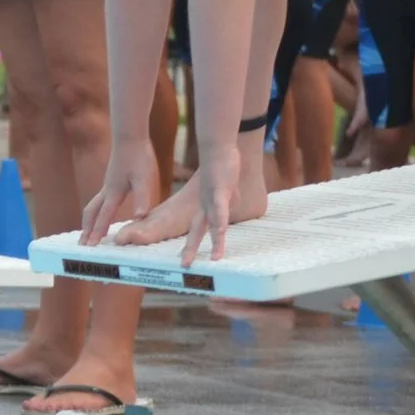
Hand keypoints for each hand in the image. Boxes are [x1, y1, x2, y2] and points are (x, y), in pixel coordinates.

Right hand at [79, 139, 161, 244]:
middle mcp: (107, 190)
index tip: (90, 247)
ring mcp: (108, 184)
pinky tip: (102, 213)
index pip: (103, 217)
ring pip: (93, 206)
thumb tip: (140, 217)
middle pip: (91, 212)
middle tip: (82, 244)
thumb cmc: (138, 156)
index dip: (97, 232)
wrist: (130, 136)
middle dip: (86, 229)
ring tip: (87, 231)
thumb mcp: (144, 179)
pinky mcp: (112, 180)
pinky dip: (96, 211)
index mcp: (114, 192)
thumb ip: (142, 198)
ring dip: (89, 220)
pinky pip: (99, 200)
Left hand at [178, 145, 239, 264]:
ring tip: (215, 258)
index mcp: (205, 207)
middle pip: (196, 231)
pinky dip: (221, 220)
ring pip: (212, 224)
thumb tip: (230, 206)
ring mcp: (211, 199)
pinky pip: (221, 208)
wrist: (218, 148)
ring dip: (214, 241)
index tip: (186, 260)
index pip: (196, 230)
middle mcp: (205, 206)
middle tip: (184, 267)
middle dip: (190, 249)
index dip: (191, 245)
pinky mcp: (220, 190)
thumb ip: (226, 200)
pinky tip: (222, 231)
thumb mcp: (224, 189)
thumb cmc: (221, 168)